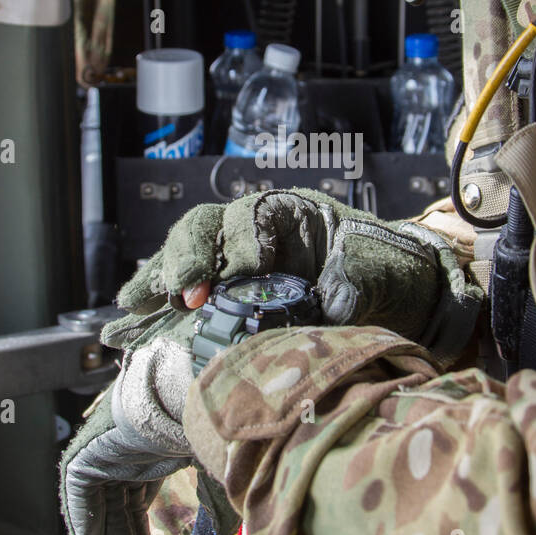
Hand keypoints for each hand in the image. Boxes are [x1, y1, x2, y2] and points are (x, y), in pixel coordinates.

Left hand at [58, 306, 237, 534]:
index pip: (138, 503)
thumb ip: (218, 500)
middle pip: (120, 511)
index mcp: (154, 449)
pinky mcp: (89, 452)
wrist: (197, 382)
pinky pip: (79, 502)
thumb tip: (230, 534)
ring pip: (100, 512)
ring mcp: (105, 451)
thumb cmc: (214, 414)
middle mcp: (127, 452)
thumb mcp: (219, 465)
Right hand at [118, 188, 481, 364]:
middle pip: (205, 230)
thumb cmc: (393, 271)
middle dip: (185, 259)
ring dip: (159, 280)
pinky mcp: (234, 295)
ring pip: (188, 258)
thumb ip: (359, 278)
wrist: (405, 295)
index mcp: (293, 214)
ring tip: (130, 306)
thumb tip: (333, 299)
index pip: (249, 217)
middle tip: (179, 297)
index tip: (222, 286)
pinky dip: (161, 303)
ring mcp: (241, 263)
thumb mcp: (385, 270)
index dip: (231, 249)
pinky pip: (189, 292)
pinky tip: (131, 319)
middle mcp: (259, 232)